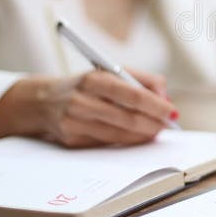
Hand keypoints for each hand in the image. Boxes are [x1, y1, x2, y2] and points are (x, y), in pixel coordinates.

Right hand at [0, 68, 175, 147]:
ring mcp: (75, 122)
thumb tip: (165, 98)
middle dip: (153, 124)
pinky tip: (137, 137)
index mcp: (95, 79)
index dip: (156, 105)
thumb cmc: (87, 85)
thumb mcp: (111, 72)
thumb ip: (143, 80)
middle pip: (128, 118)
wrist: (43, 101)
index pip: (132, 94)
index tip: (172, 111)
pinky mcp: (72, 140)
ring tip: (156, 131)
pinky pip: (107, 143)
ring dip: (143, 135)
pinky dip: (126, 141)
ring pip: (119, 134)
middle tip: (168, 125)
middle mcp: (82, 101)